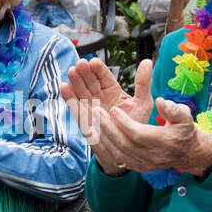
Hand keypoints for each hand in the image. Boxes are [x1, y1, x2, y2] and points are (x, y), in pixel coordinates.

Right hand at [61, 58, 153, 174]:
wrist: (127, 149)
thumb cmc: (136, 126)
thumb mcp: (143, 103)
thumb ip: (143, 83)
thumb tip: (147, 61)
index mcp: (113, 90)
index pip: (104, 76)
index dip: (98, 69)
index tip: (94, 62)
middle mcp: (99, 96)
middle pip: (90, 82)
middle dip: (84, 73)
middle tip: (81, 64)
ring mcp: (89, 107)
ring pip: (81, 91)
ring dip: (75, 81)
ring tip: (72, 71)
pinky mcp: (83, 119)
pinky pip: (75, 107)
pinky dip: (69, 98)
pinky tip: (64, 87)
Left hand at [89, 96, 211, 178]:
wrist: (186, 153)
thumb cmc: (183, 130)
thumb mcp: (185, 116)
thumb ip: (173, 109)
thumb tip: (160, 102)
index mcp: (163, 142)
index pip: (139, 134)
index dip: (124, 123)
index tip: (113, 109)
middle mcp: (152, 156)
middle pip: (125, 144)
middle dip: (108, 128)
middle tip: (96, 112)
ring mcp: (144, 164)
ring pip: (118, 153)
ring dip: (103, 138)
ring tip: (93, 121)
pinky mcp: (138, 167)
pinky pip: (117, 159)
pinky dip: (105, 147)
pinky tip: (96, 134)